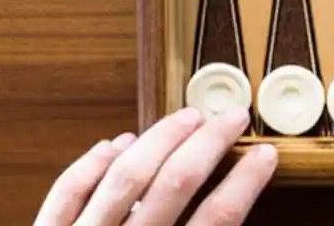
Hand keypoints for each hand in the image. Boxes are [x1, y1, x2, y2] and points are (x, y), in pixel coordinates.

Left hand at [34, 107, 276, 225]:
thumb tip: (232, 209)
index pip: (216, 220)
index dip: (245, 183)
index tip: (265, 155)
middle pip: (175, 184)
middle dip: (210, 144)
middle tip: (233, 116)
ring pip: (126, 177)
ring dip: (161, 140)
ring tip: (187, 117)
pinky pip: (68, 193)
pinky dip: (93, 164)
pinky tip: (117, 144)